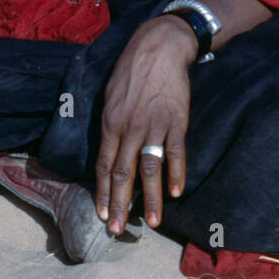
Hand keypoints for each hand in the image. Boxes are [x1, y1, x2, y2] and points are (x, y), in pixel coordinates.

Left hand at [94, 14, 196, 235]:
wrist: (158, 48)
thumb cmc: (130, 71)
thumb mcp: (110, 96)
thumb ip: (109, 126)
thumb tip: (108, 152)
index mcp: (110, 123)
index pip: (103, 166)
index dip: (102, 192)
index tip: (103, 214)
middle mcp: (129, 128)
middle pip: (122, 173)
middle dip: (120, 205)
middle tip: (118, 230)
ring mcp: (154, 126)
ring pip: (150, 168)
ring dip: (150, 198)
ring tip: (152, 222)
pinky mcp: (176, 121)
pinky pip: (176, 152)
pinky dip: (176, 173)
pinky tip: (176, 192)